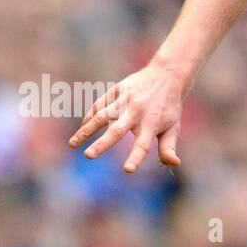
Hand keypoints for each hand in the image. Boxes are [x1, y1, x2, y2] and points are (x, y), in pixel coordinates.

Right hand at [67, 62, 184, 172]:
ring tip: (73, 144)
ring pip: (101, 116)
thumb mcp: (173, 127)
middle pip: (117, 130)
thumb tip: (174, 163)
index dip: (136, 157)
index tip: (127, 170)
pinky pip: (99, 105)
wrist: (166, 76)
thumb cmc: (169, 108)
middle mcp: (137, 112)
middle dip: (102, 144)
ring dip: (86, 130)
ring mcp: (125, 100)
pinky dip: (89, 117)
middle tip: (88, 156)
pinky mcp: (117, 90)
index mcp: (152, 124)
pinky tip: (83, 128)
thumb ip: (169, 147)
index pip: (143, 144)